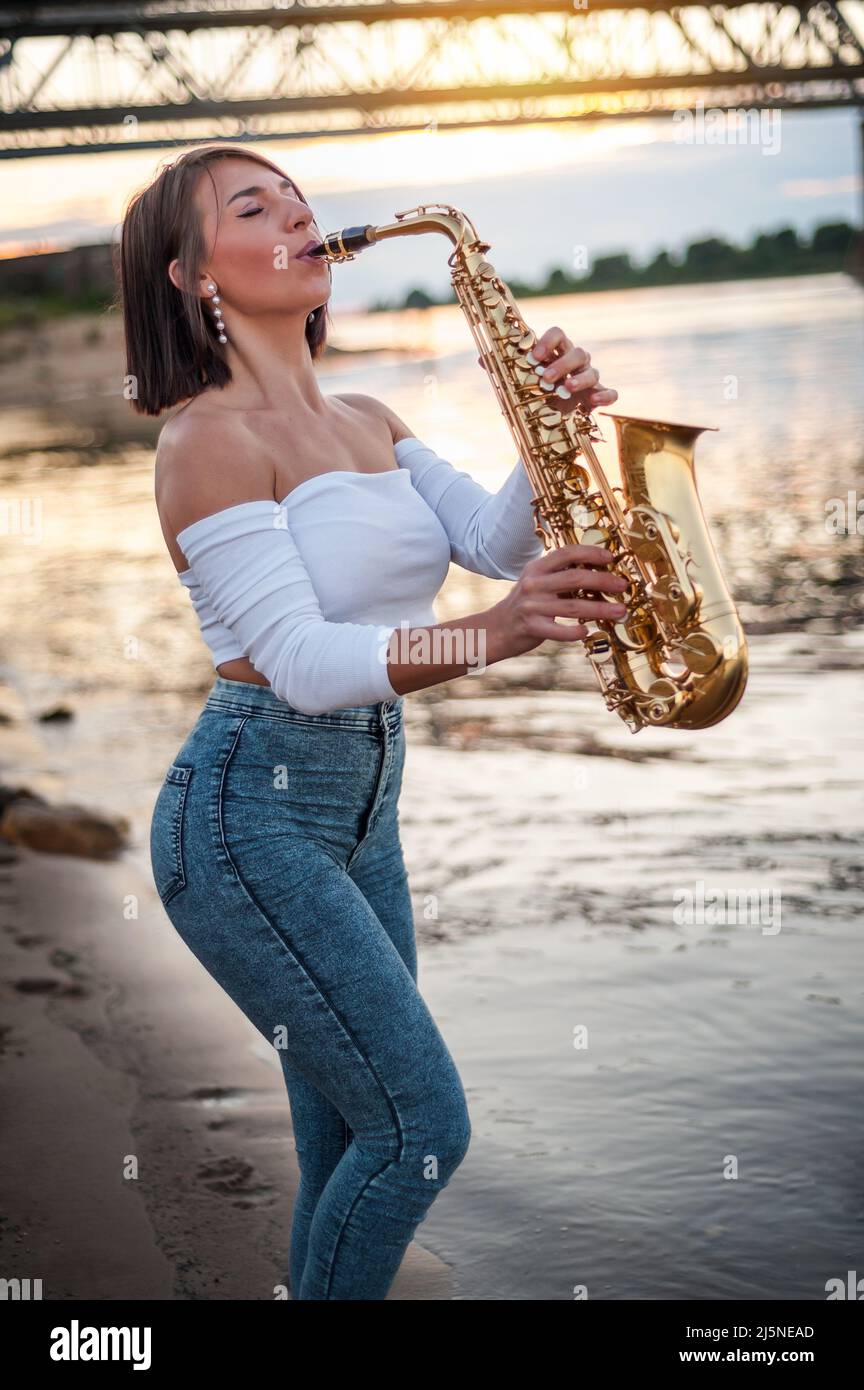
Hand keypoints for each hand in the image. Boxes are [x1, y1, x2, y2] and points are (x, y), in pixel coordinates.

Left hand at [478, 325, 616, 414]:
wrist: (550, 419)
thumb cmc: (536, 393)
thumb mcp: (519, 383)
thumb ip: (505, 370)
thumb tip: (482, 359)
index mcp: (556, 352)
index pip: (558, 334)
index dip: (548, 341)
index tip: (534, 356)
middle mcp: (575, 362)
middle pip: (576, 351)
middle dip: (562, 363)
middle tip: (545, 377)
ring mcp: (588, 378)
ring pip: (592, 370)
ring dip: (580, 379)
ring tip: (566, 389)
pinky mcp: (597, 396)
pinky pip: (609, 392)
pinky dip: (605, 395)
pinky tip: (595, 402)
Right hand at [486, 542, 628, 660]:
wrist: (496, 629)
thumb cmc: (526, 604)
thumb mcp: (537, 582)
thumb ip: (560, 575)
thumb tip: (597, 572)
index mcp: (536, 568)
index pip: (566, 553)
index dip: (590, 553)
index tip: (610, 557)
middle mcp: (533, 584)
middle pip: (574, 578)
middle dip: (603, 581)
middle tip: (622, 585)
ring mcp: (532, 606)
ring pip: (573, 606)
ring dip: (600, 609)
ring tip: (620, 611)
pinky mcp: (532, 627)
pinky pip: (558, 630)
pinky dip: (574, 632)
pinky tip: (587, 632)